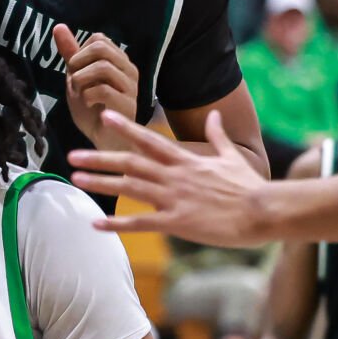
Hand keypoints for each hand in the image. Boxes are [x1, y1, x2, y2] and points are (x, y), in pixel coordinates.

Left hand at [55, 26, 137, 148]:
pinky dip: (87, 96)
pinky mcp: (127, 104)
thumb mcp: (77, 78)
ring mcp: (130, 87)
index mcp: (119, 61)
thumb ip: (71, 54)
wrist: (103, 141)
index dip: (79, 52)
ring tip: (80, 94)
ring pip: (102, 67)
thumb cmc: (92, 110)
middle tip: (74, 82)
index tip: (75, 71)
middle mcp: (128, 70)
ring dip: (81, 81)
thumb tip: (59, 27)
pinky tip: (88, 104)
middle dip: (78, 63)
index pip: (99, 39)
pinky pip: (104, 90)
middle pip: (101, 48)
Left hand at [69, 111, 267, 244]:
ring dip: (101, 183)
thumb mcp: (232, 156)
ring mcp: (174, 198)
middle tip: (72, 155)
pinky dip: (117, 223)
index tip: (104, 118)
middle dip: (99, 158)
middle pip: (130, 162)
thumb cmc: (250, 186)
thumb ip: (218, 136)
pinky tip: (96, 223)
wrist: (264, 210)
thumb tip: (215, 114)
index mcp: (186, 160)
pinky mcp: (177, 221)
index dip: (125, 128)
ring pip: (129, 188)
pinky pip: (140, 223)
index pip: (149, 139)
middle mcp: (175, 175)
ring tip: (76, 180)